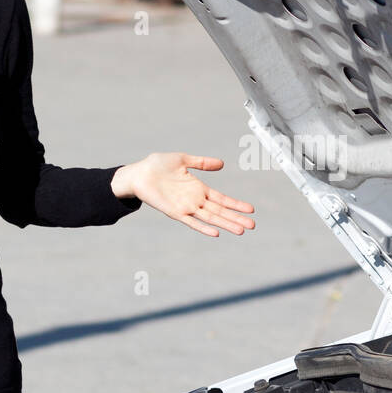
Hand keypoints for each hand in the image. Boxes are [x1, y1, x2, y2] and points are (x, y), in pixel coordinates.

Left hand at [115, 153, 255, 237]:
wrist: (138, 173)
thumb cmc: (157, 165)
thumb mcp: (183, 159)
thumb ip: (202, 163)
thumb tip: (222, 163)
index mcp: (198, 188)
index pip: (222, 198)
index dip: (236, 204)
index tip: (251, 209)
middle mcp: (195, 200)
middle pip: (220, 211)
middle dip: (236, 218)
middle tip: (253, 225)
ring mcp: (186, 207)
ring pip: (210, 218)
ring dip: (226, 224)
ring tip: (241, 231)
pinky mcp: (174, 212)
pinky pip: (191, 222)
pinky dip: (203, 227)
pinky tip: (216, 232)